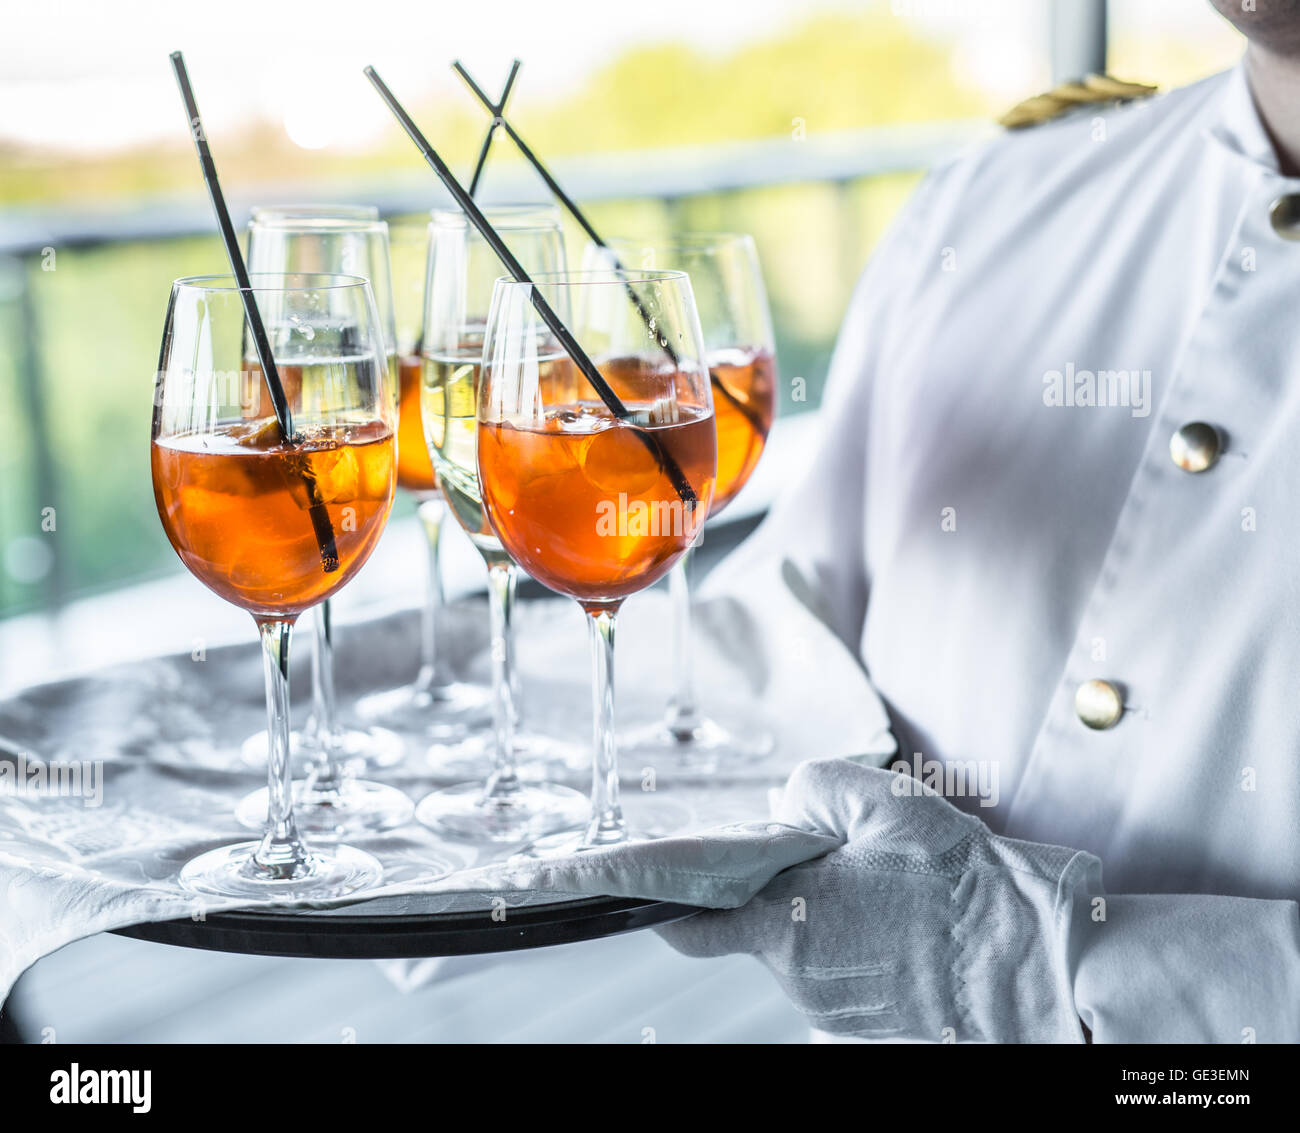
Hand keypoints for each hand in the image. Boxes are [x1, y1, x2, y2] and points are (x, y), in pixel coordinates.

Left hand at [659, 758, 1098, 1042]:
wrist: (1042, 968)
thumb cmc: (967, 890)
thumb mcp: (885, 805)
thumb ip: (812, 792)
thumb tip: (789, 814)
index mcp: (786, 919)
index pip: (675, 906)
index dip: (615, 887)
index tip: (547, 881)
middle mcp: (795, 972)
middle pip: (752, 913)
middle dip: (781, 879)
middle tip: (853, 860)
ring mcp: (829, 1002)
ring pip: (802, 934)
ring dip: (827, 906)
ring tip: (902, 892)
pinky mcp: (860, 1016)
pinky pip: (837, 959)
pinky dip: (855, 932)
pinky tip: (909, 920)